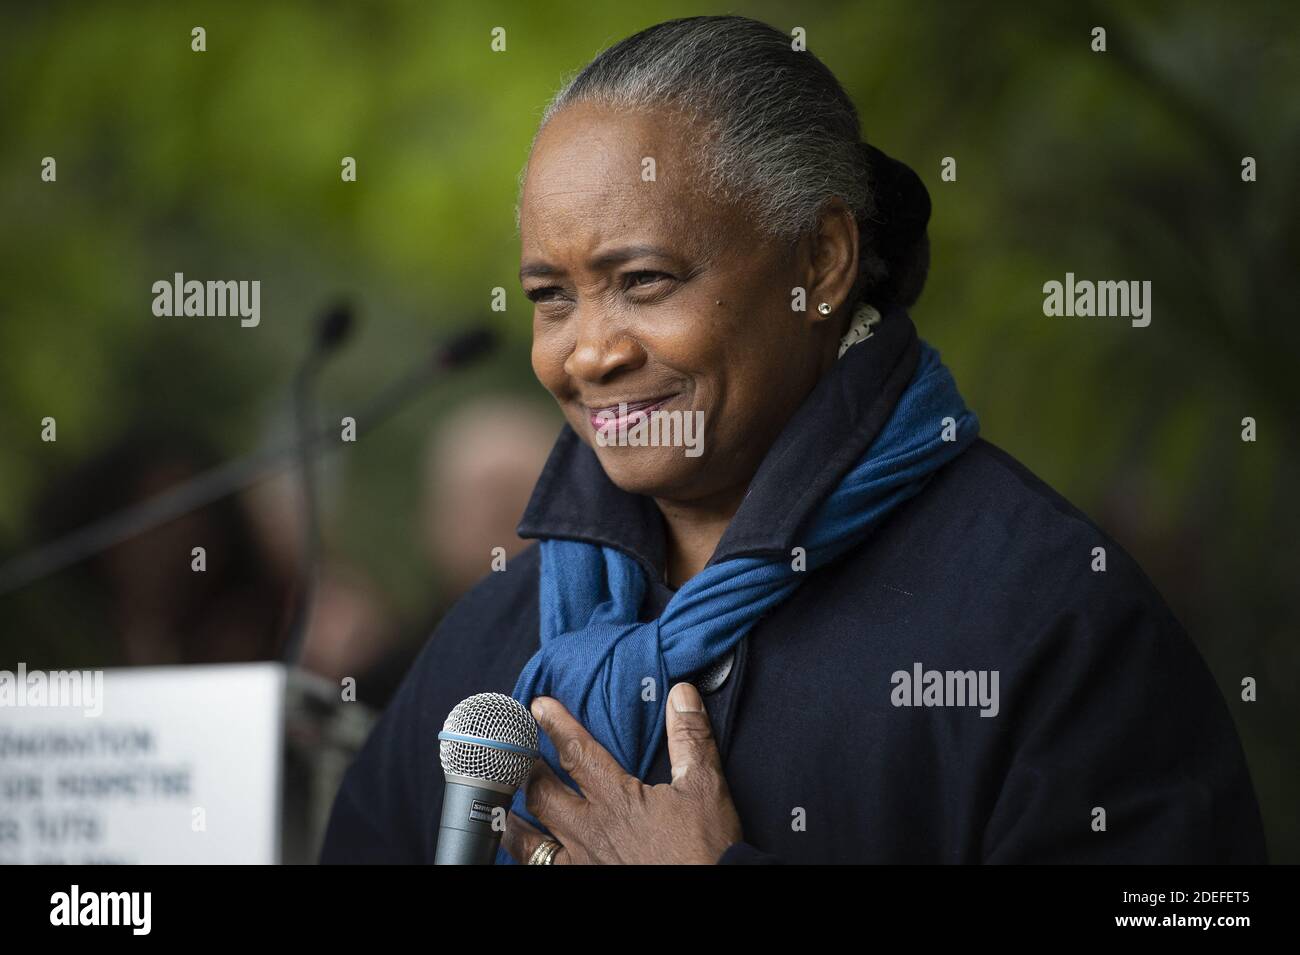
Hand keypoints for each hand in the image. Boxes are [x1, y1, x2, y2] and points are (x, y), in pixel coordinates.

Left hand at [502, 682, 743, 863]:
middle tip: (510, 748)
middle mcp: (590, 829)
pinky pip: (539, 869)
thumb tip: (681, 694)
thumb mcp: (705, 786)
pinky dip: (523, 856)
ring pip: (529, 838)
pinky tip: (519, 851)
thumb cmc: (706, 848)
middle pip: (541, 790)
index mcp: (616, 798)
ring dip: (512, 815)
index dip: (556, 725)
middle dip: (524, 765)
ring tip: (499, 799)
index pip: (577, 752)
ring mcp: (581, 863)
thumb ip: (690, 737)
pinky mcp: (581, 885)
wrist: (712, 892)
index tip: (537, 705)